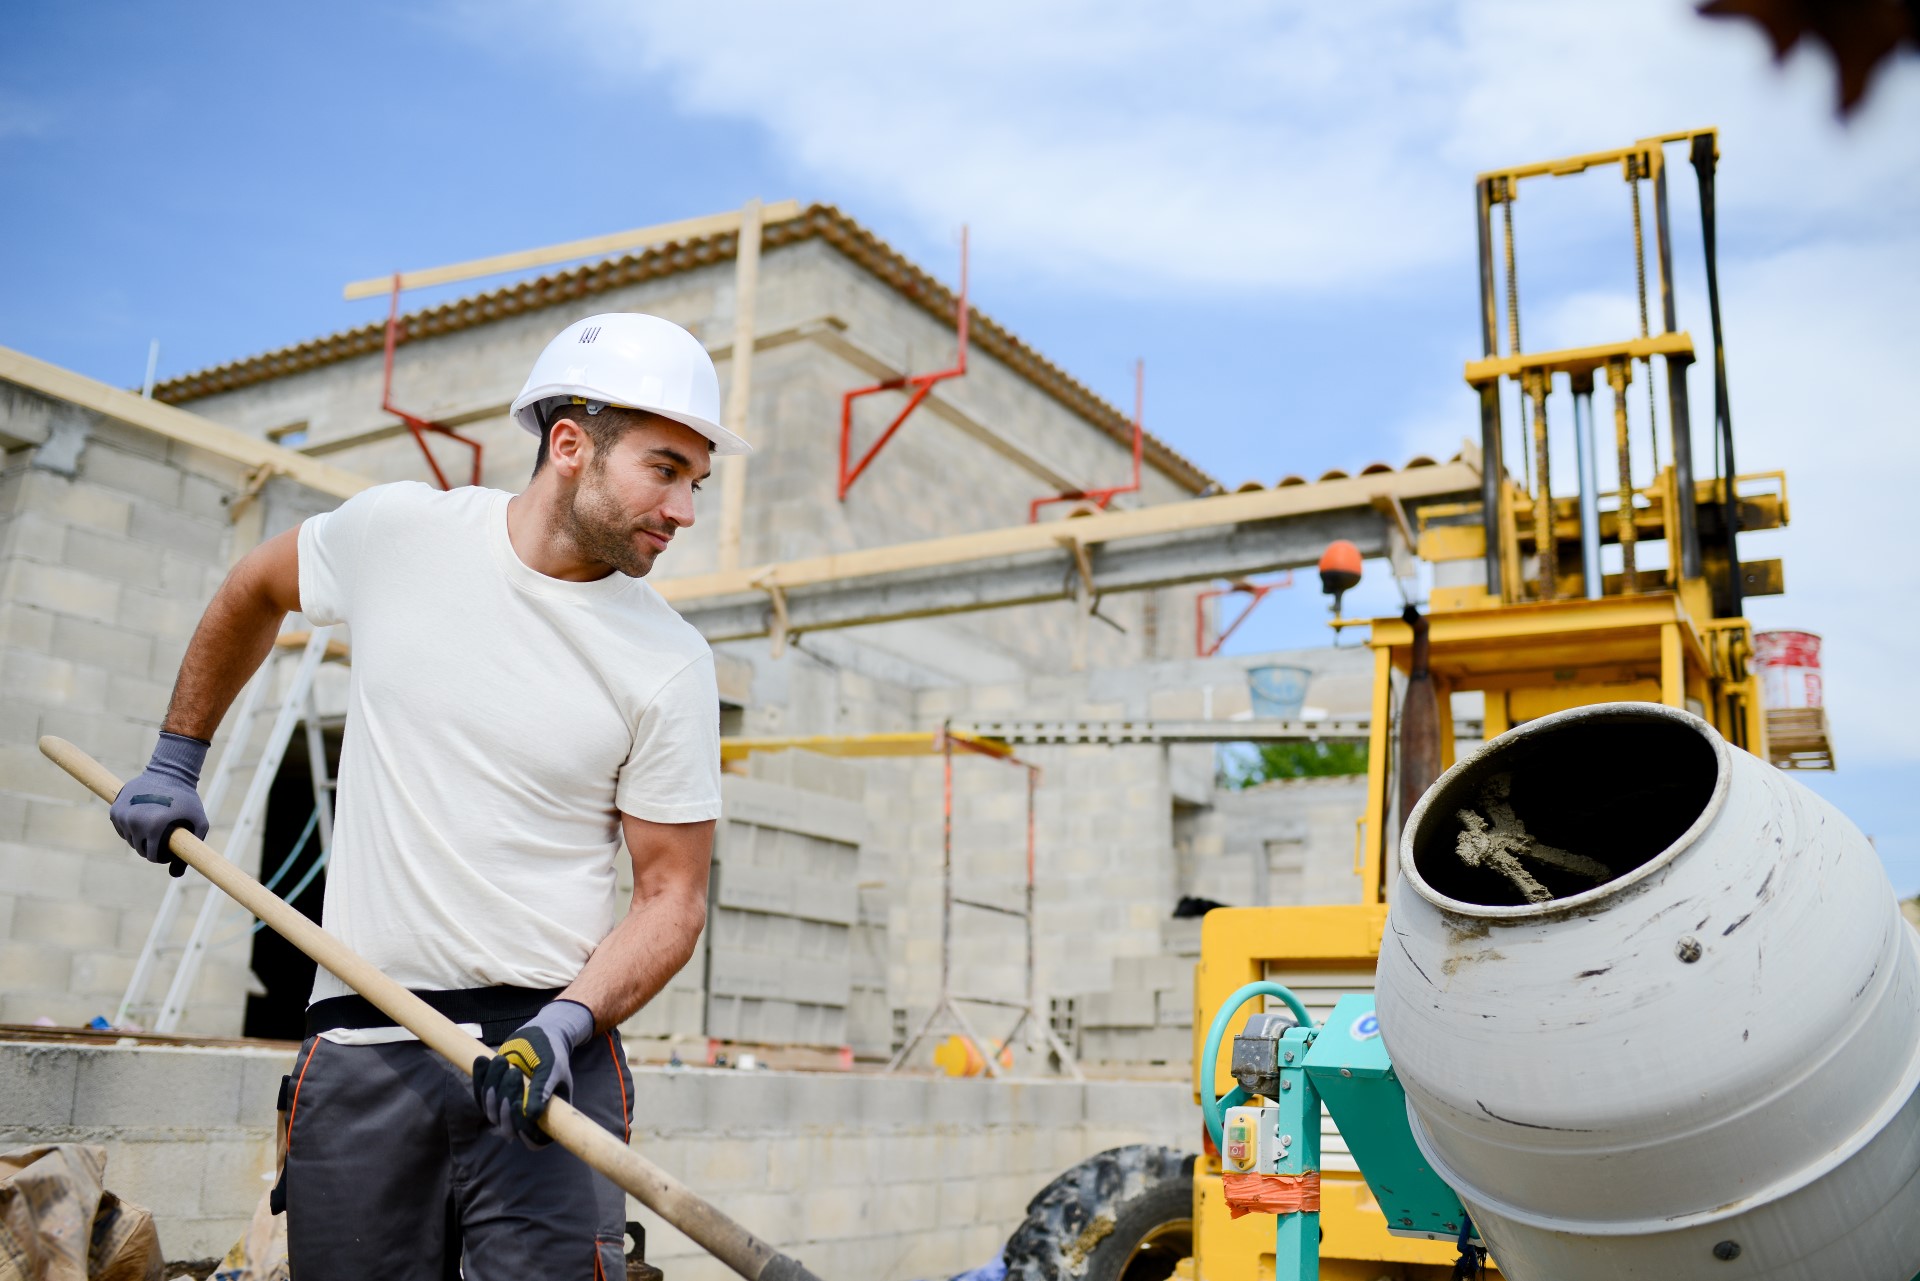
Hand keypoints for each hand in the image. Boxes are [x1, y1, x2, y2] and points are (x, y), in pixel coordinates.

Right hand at [110, 732, 211, 877]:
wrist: (169, 772)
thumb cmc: (187, 799)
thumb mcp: (199, 823)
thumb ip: (191, 850)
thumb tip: (175, 876)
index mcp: (154, 826)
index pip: (151, 856)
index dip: (161, 857)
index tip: (168, 852)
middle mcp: (135, 821)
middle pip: (139, 849)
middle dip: (150, 848)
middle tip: (162, 839)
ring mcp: (122, 814)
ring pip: (129, 839)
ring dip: (141, 838)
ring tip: (155, 827)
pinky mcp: (115, 809)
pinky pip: (121, 828)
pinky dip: (131, 828)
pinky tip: (144, 819)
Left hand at [473, 999, 595, 1147]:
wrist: (539, 1036)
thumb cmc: (552, 1053)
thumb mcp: (552, 1069)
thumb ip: (543, 1090)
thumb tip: (531, 1115)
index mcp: (547, 1116)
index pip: (535, 1141)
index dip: (525, 1133)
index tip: (517, 1107)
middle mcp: (525, 1117)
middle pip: (507, 1128)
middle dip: (506, 1101)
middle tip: (514, 1074)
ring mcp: (507, 1107)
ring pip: (491, 1111)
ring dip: (493, 1086)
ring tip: (503, 1061)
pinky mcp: (493, 1094)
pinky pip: (480, 1095)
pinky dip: (480, 1078)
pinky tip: (483, 1061)